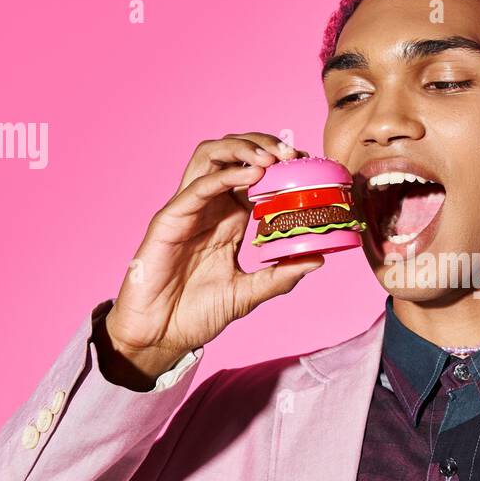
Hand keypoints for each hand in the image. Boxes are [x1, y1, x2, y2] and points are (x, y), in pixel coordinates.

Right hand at [99, 133, 323, 385]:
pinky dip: (226, 174)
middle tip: (293, 152)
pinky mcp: (170, 218)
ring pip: (211, 156)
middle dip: (263, 144)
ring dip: (242, 148)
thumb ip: (280, 277)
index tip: (309, 163)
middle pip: (233, 154)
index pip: (254, 175)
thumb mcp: (249, 293)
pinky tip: (251, 175)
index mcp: (229, 219)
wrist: (161, 336)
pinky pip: (198, 186)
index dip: (280, 163)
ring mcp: (189, 209)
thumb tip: (318, 259)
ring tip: (272, 156)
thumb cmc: (197, 313)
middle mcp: (210, 207)